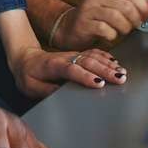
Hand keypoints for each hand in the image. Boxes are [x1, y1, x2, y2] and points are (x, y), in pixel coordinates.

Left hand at [10, 45, 125, 97]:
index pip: (71, 70)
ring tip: (122, 73)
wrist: (25, 58)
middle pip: (87, 62)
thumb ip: (45, 90)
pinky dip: (105, 57)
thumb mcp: (30, 87)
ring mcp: (73, 55)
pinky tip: (115, 63)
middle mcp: (65, 58)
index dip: (86, 76)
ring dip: (109, 64)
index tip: (99, 83)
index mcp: (53, 66)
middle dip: (105, 70)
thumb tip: (61, 94)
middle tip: (120, 79)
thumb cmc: (28, 75)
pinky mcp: (77, 54)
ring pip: (93, 56)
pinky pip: (93, 53)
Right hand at [58, 0, 147, 47]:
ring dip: (125, 28)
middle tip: (135, 27)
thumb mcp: (116, 8)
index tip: (146, 17)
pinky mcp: (84, 23)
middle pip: (126, 5)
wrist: (70, 28)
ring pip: (117, 17)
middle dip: (136, 19)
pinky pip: (105, 29)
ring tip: (124, 31)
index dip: (143, 6)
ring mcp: (89, 8)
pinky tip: (111, 36)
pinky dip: (113, 35)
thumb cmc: (97, 18)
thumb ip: (136, 7)